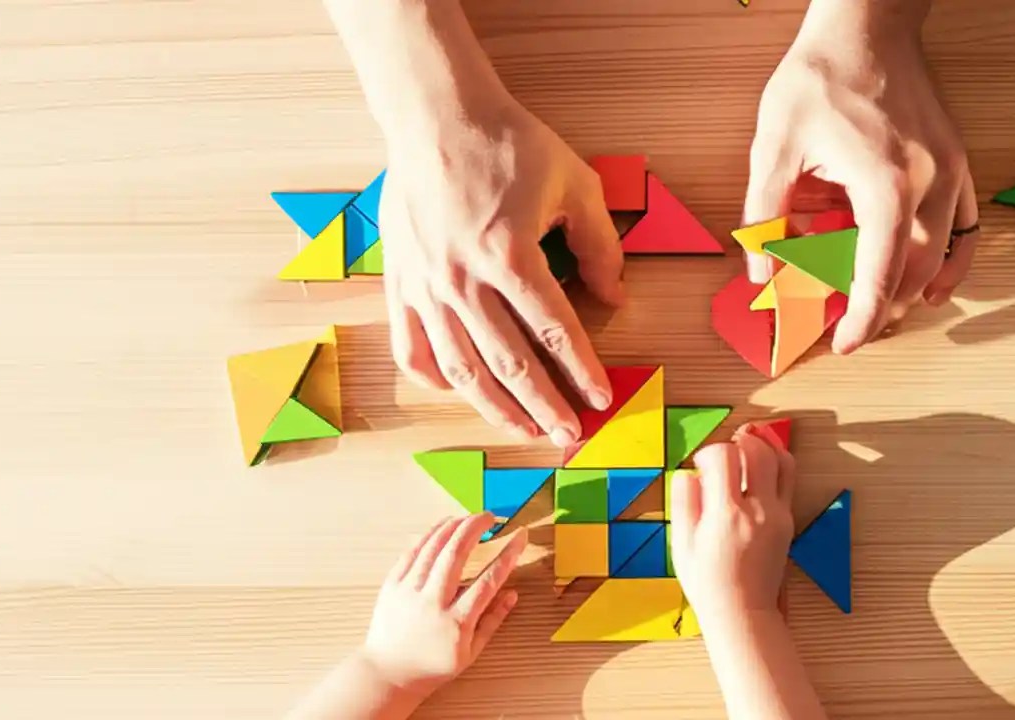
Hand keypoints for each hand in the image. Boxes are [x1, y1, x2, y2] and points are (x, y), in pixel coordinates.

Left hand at [361, 514, 528, 708]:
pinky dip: (428, 535)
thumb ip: (493, 621)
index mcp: (455, 623)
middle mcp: (432, 604)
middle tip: (489, 516)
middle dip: (475, 528)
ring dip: (452, 527)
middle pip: (456, 555)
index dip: (507, 556)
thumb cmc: (432, 666)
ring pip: (432, 549)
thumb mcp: (470, 652)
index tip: (519, 537)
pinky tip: (442, 526)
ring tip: (468, 516)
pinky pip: (411, 553)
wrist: (388, 673)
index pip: (488, 581)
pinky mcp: (392, 586)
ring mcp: (409, 593)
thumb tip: (512, 594)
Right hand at [380, 98, 625, 445]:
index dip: (582, 370)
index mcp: (509, 254)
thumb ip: (599, 245)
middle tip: (568, 435)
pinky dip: (435, 379)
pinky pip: (412, 349)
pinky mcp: (400, 284)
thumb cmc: (507, 144)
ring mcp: (426, 287)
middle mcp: (464, 280)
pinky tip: (461, 392)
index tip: (600, 398)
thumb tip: (615, 297)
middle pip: (511, 362)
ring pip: (463, 368)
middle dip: (545, 406)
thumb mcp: (574, 182)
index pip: (555, 330)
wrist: (436, 116)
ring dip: (496, 407)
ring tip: (524, 429)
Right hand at [670, 423, 796, 624]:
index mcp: (726, 515)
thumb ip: (684, 502)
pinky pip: (788, 480)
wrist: (742, 611)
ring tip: (749, 439)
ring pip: (782, 461)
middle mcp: (758, 510)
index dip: (709, 451)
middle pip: (758, 451)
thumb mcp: (681, 544)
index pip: (724, 457)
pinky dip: (776, 463)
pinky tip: (761, 461)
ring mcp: (778, 515)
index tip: (700, 464)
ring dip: (765, 445)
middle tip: (726, 447)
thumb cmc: (707, 581)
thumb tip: (688, 473)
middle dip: (739, 440)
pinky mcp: (789, 521)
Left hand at [743, 0, 979, 353]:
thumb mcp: (774, 145)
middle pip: (918, 273)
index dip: (863, 320)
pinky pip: (967, 225)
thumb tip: (761, 274)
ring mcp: (952, 172)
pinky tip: (935, 281)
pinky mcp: (958, 160)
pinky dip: (953, 259)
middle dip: (887, 309)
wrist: (866, 24)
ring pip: (947, 255)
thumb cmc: (820, 76)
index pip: (880, 276)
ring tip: (886, 311)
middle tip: (852, 329)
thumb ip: (765, 215)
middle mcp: (930, 184)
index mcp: (886, 186)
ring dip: (918, 289)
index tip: (845, 345)